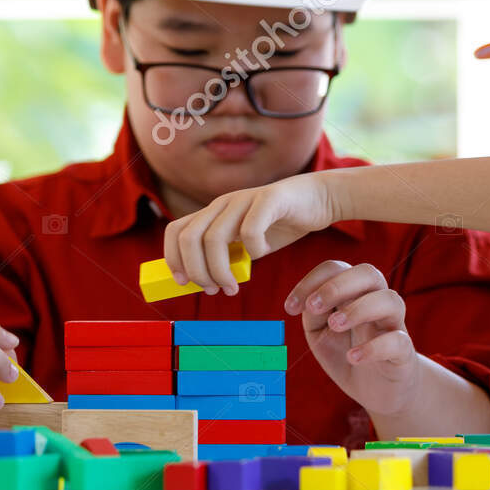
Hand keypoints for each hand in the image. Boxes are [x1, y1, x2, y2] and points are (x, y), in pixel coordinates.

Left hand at [163, 173, 339, 293]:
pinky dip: (253, 249)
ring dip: (219, 270)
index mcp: (213, 214)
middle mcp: (223, 204)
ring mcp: (244, 199)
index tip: (183, 283)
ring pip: (213, 237)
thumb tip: (204, 284)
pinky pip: (250, 229)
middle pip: (189, 237)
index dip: (173, 258)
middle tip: (212, 290)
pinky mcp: (269, 199)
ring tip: (232, 286)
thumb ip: (227, 258)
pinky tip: (262, 253)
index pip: (175, 231)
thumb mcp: (246, 245)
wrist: (317, 199)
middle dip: (196, 271)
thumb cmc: (279, 225)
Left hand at [287, 261, 419, 415]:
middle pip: (368, 273)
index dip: (311, 281)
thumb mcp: (320, 333)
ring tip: (335, 326)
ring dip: (358, 309)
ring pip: (390, 299)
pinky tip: (353, 357)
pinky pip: (397, 341)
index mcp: (354, 293)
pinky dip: (374, 347)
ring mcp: (394, 325)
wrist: (378, 390)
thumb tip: (309, 302)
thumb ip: (314, 314)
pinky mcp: (404, 353)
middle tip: (313, 307)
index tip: (289, 308)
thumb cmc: (347, 352)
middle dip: (337, 286)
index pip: (337, 269)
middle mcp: (377, 302)